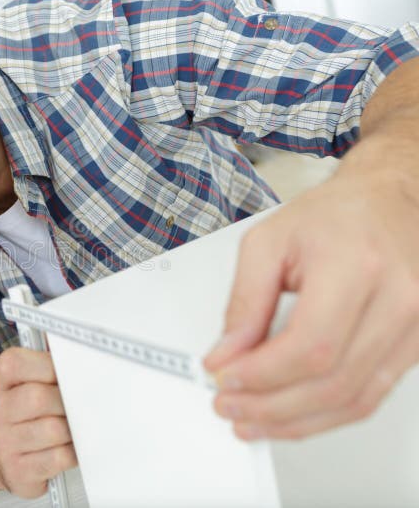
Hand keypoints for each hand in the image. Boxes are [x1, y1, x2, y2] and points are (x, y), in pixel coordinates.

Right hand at [0, 347, 76, 497]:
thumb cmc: (25, 411)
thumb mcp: (31, 378)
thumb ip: (52, 360)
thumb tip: (79, 344)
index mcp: (2, 380)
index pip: (18, 364)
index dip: (49, 367)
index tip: (66, 374)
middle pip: (38, 398)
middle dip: (66, 402)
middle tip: (76, 405)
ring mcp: (5, 443)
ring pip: (53, 430)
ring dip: (72, 429)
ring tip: (73, 427)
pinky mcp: (19, 471)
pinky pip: (59, 457)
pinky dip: (72, 453)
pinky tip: (67, 447)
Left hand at [203, 141, 418, 440]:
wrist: (388, 202)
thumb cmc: (333, 216)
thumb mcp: (268, 243)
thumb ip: (244, 301)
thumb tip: (226, 353)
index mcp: (356, 265)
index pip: (310, 345)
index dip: (261, 373)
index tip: (223, 378)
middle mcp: (397, 299)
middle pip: (331, 381)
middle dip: (270, 405)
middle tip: (229, 405)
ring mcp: (415, 326)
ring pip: (353, 399)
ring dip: (295, 421)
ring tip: (252, 420)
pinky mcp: (415, 346)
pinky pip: (370, 396)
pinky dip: (324, 414)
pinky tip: (291, 415)